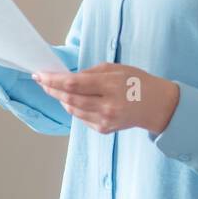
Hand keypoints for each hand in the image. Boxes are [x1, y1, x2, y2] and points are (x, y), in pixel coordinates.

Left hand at [32, 63, 178, 134]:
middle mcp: (107, 106)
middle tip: (42, 81)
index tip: (40, 74)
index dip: (53, 80)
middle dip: (52, 89)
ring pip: (72, 109)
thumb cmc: (137, 83)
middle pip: (69, 98)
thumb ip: (90, 73)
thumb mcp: (117, 69)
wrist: (157, 106)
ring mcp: (105, 120)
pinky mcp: (104, 129)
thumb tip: (65, 77)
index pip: (73, 84)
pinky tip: (75, 100)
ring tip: (55, 89)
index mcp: (111, 86)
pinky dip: (74, 107)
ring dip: (61, 98)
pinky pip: (81, 117)